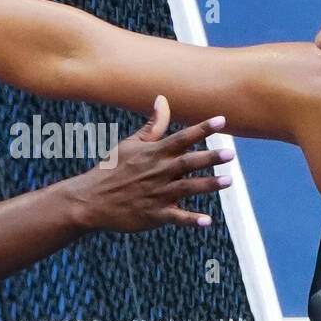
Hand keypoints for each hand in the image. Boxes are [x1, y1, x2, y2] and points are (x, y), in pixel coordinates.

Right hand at [66, 95, 233, 232]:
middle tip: (230, 154)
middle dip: (209, 158)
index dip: (202, 129)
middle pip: (188, 163)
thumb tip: (162, 99)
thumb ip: (152, 125)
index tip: (222, 121)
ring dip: (208, 185)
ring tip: (228, 181)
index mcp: (153, 153)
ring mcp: (156, 194)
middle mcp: (158, 172)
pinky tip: (207, 221)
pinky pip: (176, 217)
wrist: (90, 201)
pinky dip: (191, 220)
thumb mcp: (130, 144)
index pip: (182, 138)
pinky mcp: (154, 215)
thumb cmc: (111, 169)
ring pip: (187, 188)